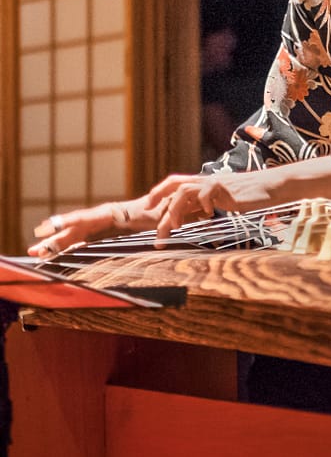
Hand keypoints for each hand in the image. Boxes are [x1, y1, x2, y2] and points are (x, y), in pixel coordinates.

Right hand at [27, 197, 166, 257]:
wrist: (171, 204)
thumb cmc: (166, 209)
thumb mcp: (164, 217)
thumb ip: (161, 228)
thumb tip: (159, 242)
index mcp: (114, 212)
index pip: (84, 219)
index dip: (65, 226)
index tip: (47, 232)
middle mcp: (105, 216)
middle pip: (75, 228)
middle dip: (55, 239)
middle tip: (34, 250)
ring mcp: (105, 223)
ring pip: (77, 233)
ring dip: (58, 243)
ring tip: (38, 252)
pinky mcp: (108, 229)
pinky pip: (86, 237)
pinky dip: (71, 244)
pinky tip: (59, 252)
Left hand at [146, 170, 275, 239]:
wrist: (271, 187)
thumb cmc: (252, 196)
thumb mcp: (225, 202)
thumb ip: (209, 205)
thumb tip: (196, 214)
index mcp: (205, 185)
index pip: (177, 185)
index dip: (161, 194)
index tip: (150, 209)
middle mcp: (206, 181)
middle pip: (175, 184)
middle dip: (158, 198)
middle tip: (149, 216)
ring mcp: (214, 183)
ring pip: (184, 190)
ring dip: (176, 209)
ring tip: (175, 227)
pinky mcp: (224, 186)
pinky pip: (205, 192)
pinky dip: (202, 203)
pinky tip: (208, 214)